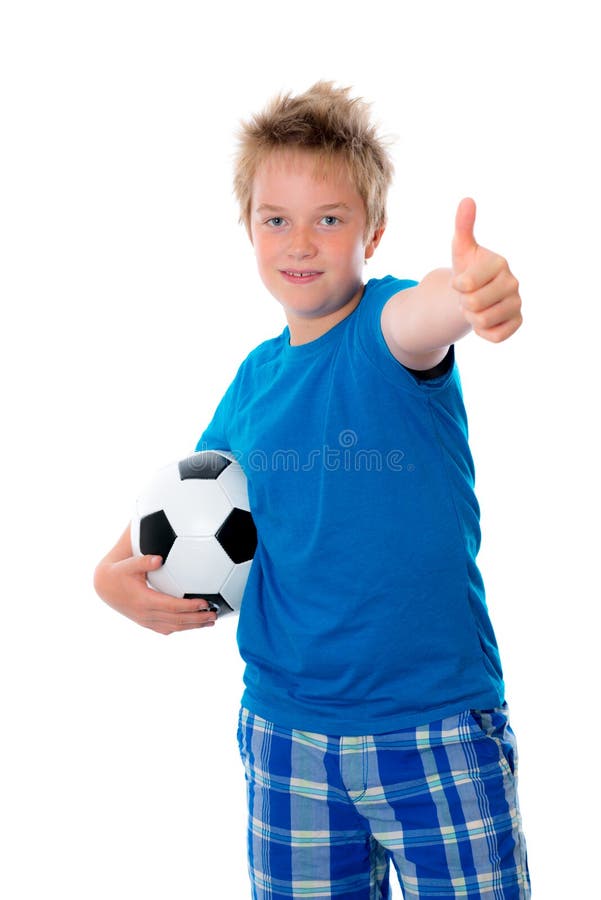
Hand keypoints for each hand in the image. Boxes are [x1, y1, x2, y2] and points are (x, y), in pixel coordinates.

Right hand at [94, 550, 217, 635]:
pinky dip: (182, 627)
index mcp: (144, 601)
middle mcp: (146, 615)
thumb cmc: (119, 573)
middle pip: (177, 620)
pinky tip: (194, 624)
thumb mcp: (128, 564)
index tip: (206, 603)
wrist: (104, 587)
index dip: (190, 607)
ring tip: (211, 622)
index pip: (172, 607)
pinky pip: (166, 628)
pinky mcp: (146, 622)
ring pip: (173, 627)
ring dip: (193, 625)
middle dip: (197, 619)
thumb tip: (159, 558)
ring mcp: (146, 621)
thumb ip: (144, 561)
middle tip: (215, 614)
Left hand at [452, 197, 521, 342]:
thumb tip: (467, 200)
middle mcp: (513, 282)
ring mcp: (517, 303)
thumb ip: (463, 226)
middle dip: (464, 303)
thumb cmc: (467, 269)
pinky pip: (494, 336)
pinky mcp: (517, 322)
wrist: (474, 295)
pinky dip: (483, 332)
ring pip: (482, 321)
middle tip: (469, 296)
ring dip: (472, 318)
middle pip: (474, 304)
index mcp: (499, 263)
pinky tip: (485, 319)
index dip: (457, 286)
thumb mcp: (461, 249)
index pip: (466, 284)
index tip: (461, 281)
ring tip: (476, 306)